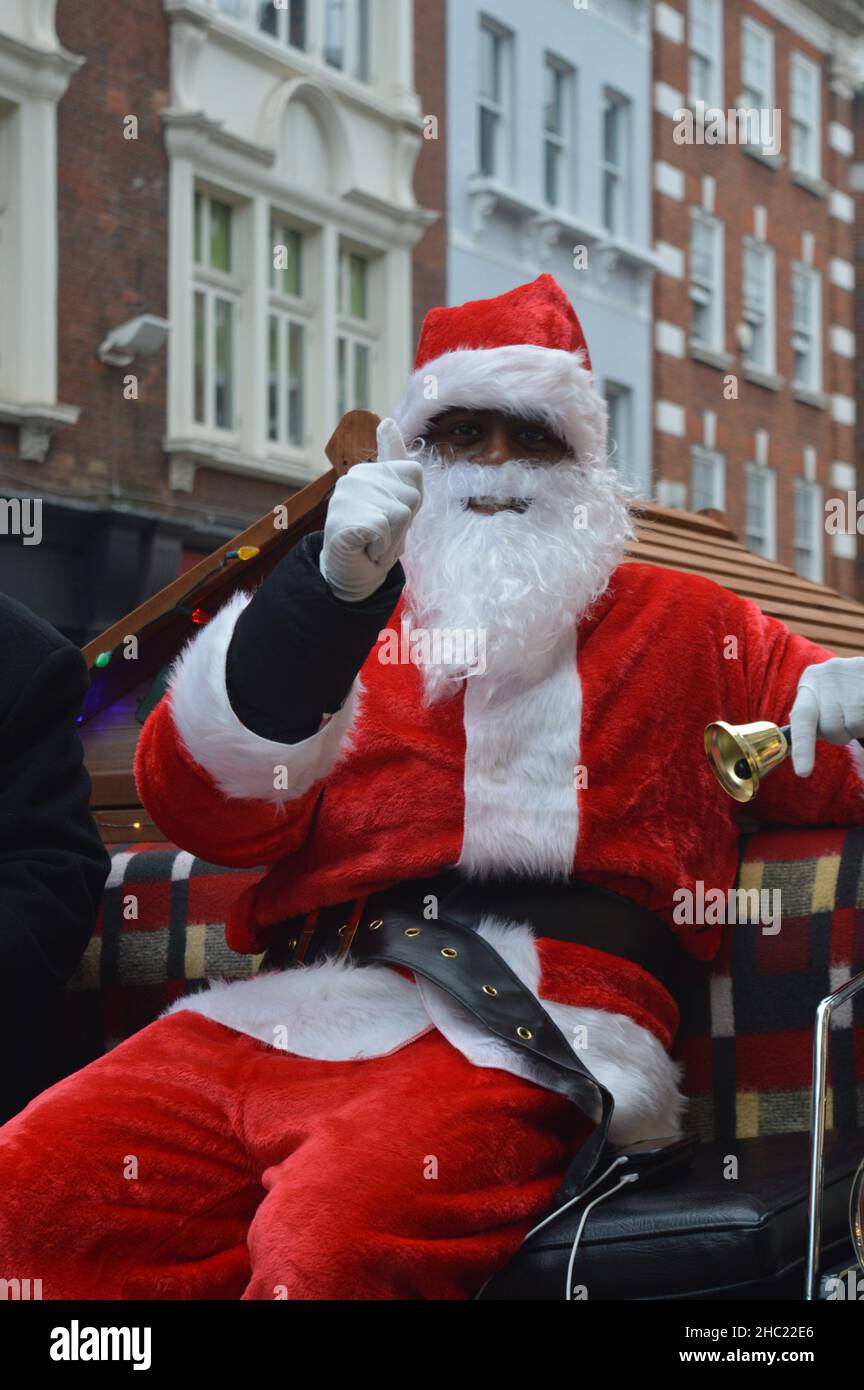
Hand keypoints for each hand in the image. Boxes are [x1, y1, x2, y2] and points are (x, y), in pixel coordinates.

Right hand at [320, 419, 423, 602]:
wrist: (351, 574)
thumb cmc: (376, 539)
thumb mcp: (395, 500)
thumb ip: (394, 461)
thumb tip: (388, 419)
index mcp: (368, 471)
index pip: (414, 474)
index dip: (412, 504)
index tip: (392, 518)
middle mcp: (355, 478)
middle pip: (412, 496)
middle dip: (405, 524)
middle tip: (382, 536)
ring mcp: (347, 497)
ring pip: (401, 514)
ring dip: (394, 539)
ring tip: (374, 543)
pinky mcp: (344, 519)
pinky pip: (385, 530)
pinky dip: (381, 549)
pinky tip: (366, 550)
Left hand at [789, 656, 863, 776]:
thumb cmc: (845, 689)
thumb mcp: (824, 695)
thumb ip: (811, 716)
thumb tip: (792, 742)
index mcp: (810, 680)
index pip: (802, 717)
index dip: (802, 747)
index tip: (803, 772)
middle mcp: (827, 674)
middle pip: (830, 728)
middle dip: (841, 734)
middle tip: (848, 720)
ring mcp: (851, 673)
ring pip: (852, 727)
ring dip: (858, 728)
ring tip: (860, 711)